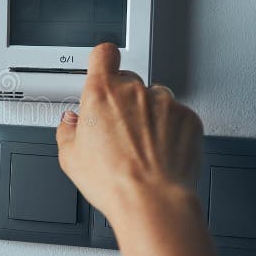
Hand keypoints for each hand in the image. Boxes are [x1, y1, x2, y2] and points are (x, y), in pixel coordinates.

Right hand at [55, 43, 203, 224]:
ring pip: (155, 98)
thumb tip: (70, 123)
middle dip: (123, 99)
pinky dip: (170, 129)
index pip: (103, 54)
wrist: (152, 201)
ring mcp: (164, 103)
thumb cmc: (113, 181)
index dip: (103, 60)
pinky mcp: (188, 118)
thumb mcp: (70, 158)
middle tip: (119, 128)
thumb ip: (67, 131)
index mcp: (101, 93)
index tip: (103, 68)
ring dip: (148, 114)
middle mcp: (134, 91)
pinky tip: (160, 152)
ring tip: (142, 145)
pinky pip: (177, 116)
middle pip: (129, 81)